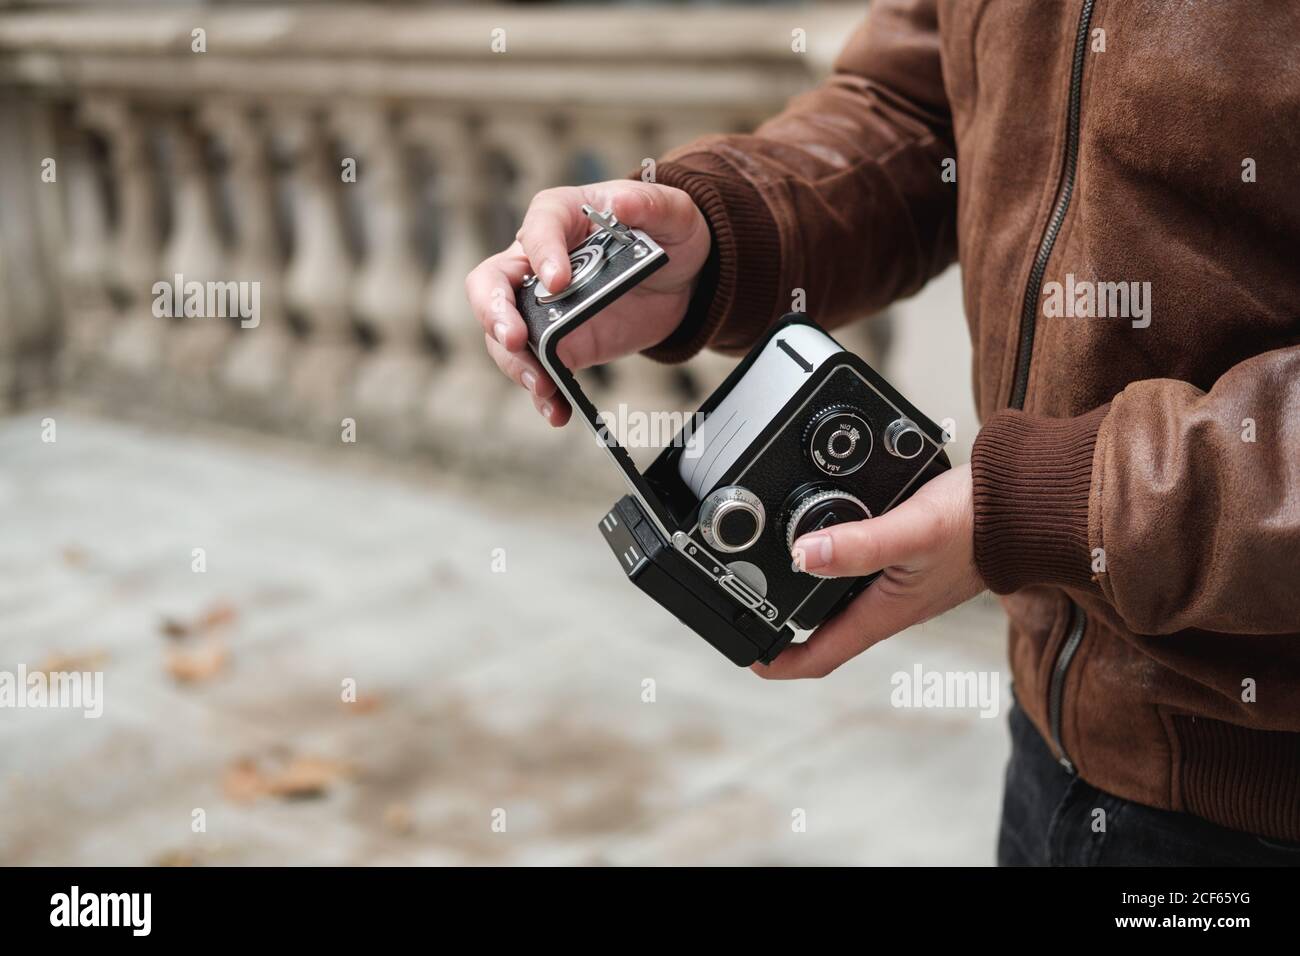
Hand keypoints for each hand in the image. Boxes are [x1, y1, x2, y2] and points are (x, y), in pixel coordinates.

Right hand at [464, 180, 710, 426]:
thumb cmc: (667, 232)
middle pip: (491, 283)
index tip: (559, 281)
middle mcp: (536, 262)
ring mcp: (542, 307)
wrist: (683, 279)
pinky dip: (543, 394)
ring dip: (515, 363)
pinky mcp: (560, 344)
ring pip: (503, 334)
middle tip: (514, 337)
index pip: (537, 228)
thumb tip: (622, 203)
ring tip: (541, 386)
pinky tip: (556, 410)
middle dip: (494, 311)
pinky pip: (537, 369)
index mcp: (560, 217)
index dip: (542, 253)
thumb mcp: (671, 210)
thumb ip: (648, 204)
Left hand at [757, 464, 984, 678]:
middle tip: (747, 609)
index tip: (746, 653)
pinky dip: (837, 561)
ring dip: (809, 595)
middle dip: (785, 627)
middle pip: (826, 632)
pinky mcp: (912, 560)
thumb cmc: (979, 523)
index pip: (821, 656)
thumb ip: (859, 544)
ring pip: (843, 601)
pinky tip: (826, 536)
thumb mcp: (912, 530)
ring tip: (773, 574)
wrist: (1028, 501)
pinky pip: (863, 570)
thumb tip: (803, 555)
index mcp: (886, 612)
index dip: (778, 663)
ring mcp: (902, 585)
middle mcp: (891, 606)